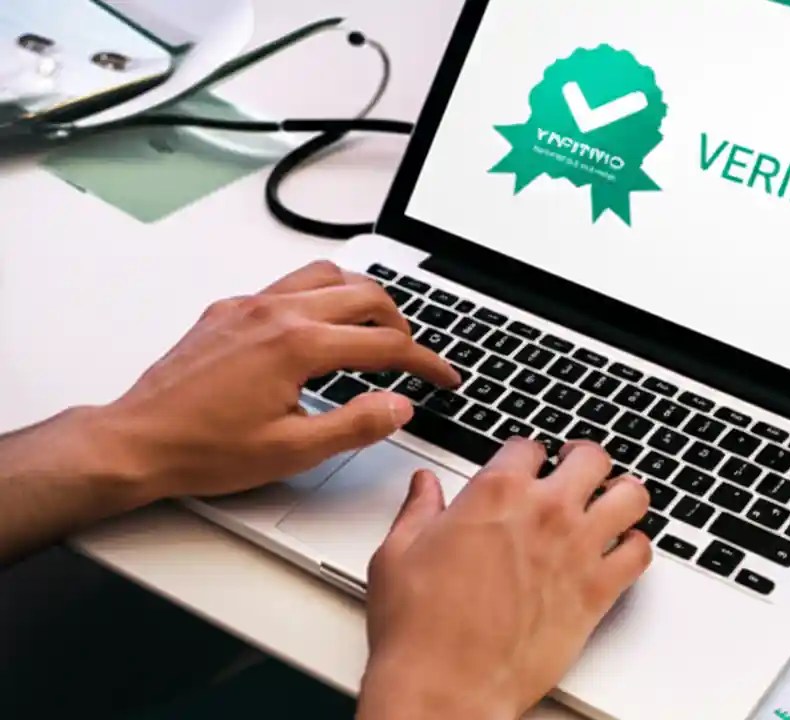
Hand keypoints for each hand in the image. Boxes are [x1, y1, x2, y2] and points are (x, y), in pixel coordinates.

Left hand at [98, 260, 459, 501]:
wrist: (136, 441)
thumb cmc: (203, 449)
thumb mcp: (293, 451)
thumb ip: (356, 425)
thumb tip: (398, 406)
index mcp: (298, 346)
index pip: (385, 346)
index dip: (426, 363)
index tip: (443, 377)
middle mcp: (276, 313)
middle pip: (365, 295)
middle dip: (401, 325)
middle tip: (412, 356)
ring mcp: (250, 306)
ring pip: (327, 275)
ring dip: (361, 298)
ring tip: (374, 330)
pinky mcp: (229, 310)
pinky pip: (288, 284)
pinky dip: (319, 297)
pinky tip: (318, 328)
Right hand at [357, 440, 652, 719]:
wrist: (447, 687)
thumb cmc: (419, 629)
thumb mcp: (397, 554)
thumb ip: (418, 511)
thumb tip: (424, 486)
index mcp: (495, 493)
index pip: (528, 446)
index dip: (527, 455)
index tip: (527, 465)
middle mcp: (544, 512)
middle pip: (591, 458)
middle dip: (584, 460)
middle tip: (577, 470)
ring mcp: (578, 549)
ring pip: (630, 496)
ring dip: (622, 495)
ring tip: (611, 503)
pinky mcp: (598, 591)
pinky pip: (640, 553)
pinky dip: (636, 547)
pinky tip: (622, 551)